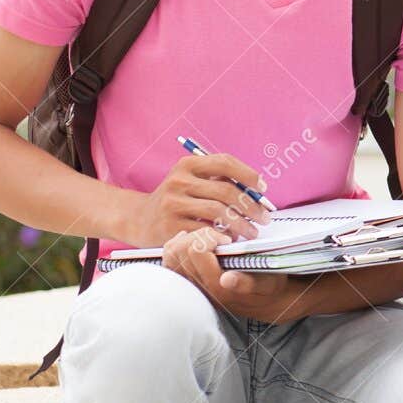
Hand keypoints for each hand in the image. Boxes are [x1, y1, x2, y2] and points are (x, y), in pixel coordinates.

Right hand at [127, 153, 270, 243]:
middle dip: (251, 206)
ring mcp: (172, 204)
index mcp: (187, 164)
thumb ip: (219, 181)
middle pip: (226, 191)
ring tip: (251, 232)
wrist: (138, 219)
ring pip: (218, 212)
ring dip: (241, 224)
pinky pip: (205, 231)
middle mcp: (178, 181)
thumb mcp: (191, 181)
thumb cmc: (176, 200)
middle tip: (264, 218)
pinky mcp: (169, 227)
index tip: (263, 189)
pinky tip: (230, 240)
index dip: (248, 175)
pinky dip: (223, 236)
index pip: (225, 162)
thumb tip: (258, 191)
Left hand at [161, 226, 310, 323]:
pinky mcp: (185, 280)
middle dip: (200, 234)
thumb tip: (226, 279)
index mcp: (216, 287)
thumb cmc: (267, 287)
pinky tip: (195, 241)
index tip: (229, 239)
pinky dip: (179, 243)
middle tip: (220, 237)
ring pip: (171, 252)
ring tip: (209, 238)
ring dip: (189, 238)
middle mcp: (198, 287)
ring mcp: (189, 284)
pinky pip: (169, 257)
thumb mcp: (267, 283)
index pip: (196, 250)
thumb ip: (247, 283)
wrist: (261, 301)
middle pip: (181, 248)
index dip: (211, 236)